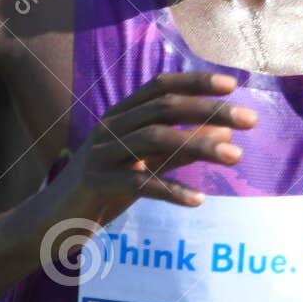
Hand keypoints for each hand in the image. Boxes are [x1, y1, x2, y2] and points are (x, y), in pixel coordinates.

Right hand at [40, 72, 257, 249]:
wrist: (51, 221)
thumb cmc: (103, 190)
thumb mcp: (147, 165)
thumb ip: (181, 149)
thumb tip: (225, 135)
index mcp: (120, 115)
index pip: (161, 86)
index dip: (196, 81)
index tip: (234, 83)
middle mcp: (109, 127)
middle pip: (164, 108)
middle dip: (210, 110)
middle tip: (250, 120)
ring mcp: (100, 154)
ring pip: (155, 140)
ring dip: (200, 146)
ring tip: (236, 157)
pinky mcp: (95, 184)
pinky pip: (138, 183)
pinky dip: (171, 190)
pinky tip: (197, 201)